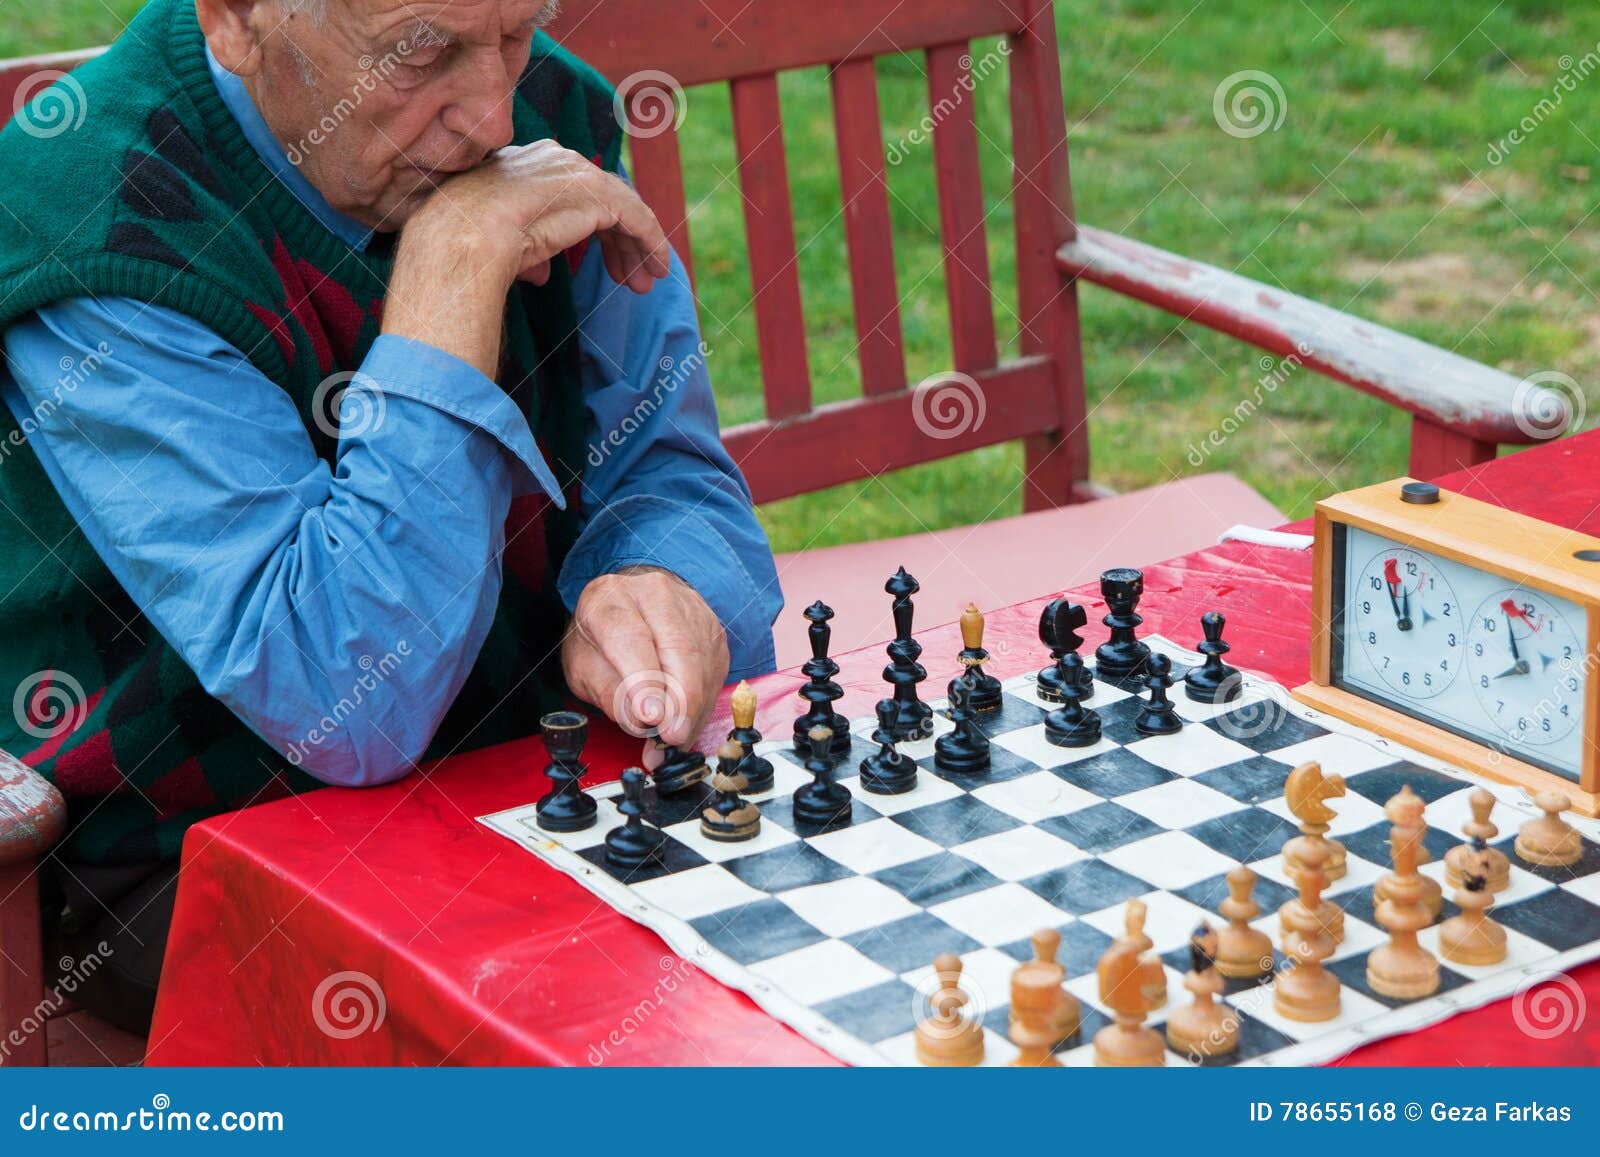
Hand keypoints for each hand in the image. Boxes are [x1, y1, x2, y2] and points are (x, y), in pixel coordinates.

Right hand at [425, 139, 669, 291]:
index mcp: (527, 166)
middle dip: (619, 242)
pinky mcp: (598, 194)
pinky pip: (636, 219)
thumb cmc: (465, 243)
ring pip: (623, 210)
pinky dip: (651, 243)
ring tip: (646, 282)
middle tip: (630, 278)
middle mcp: (555, 161)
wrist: (464, 236)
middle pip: (603, 201)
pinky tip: (658, 267)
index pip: (575, 194)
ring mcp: (578, 174)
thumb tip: (541, 274)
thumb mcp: (501, 246)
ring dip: (638, 248)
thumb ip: (530, 254)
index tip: (602, 260)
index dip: (593, 229)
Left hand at [561, 567, 729, 762]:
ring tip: (674, 742)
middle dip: (680, 700)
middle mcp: (655, 595)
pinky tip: (686, 725)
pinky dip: (702, 706)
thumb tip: (640, 721)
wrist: (629, 607)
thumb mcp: (582, 666)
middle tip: (672, 737)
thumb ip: (606, 691)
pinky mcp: (714, 631)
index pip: (631, 639)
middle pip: (679, 648)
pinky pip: (715, 673)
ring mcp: (691, 609)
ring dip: (693, 710)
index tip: (651, 718)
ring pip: (702, 664)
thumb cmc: (600, 640)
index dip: (643, 681)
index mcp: (610, 598)